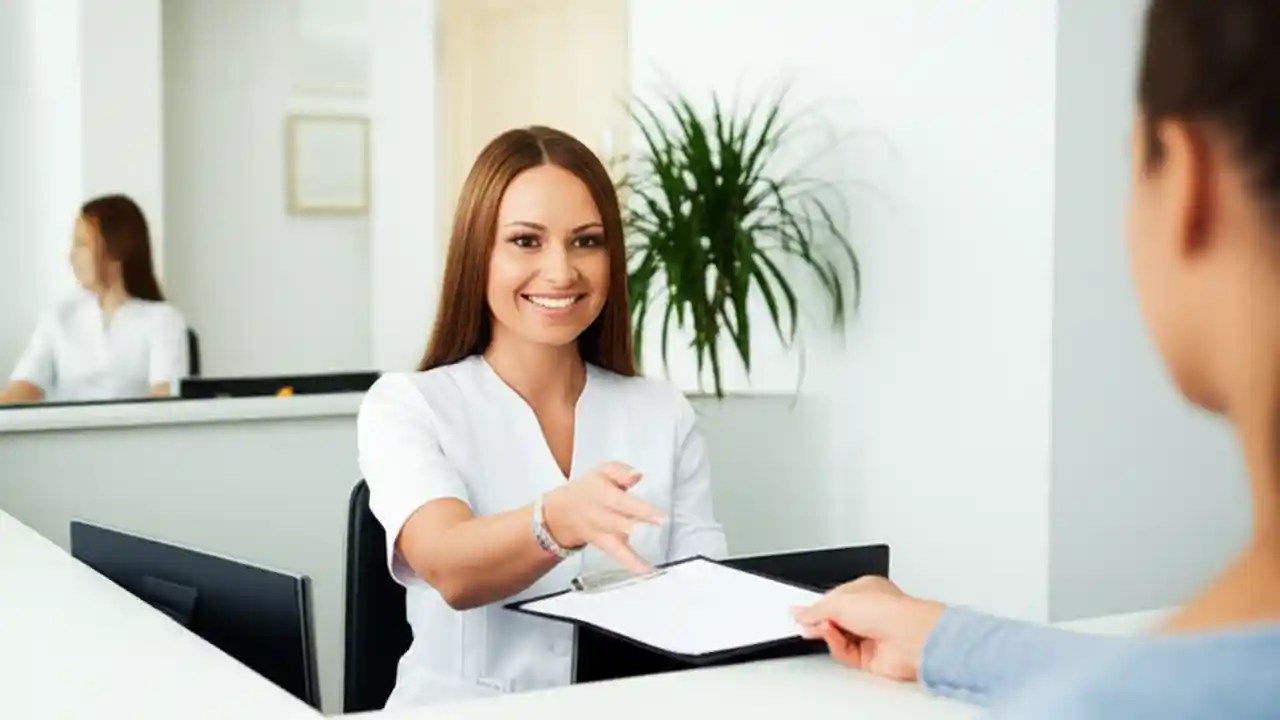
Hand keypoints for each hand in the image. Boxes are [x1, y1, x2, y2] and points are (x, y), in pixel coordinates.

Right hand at [542, 462, 663, 574]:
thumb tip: (636, 474)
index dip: (639, 507)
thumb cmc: (590, 490)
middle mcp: (600, 515)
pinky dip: (631, 564)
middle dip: (640, 524)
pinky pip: (617, 555)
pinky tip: (645, 570)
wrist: (564, 511)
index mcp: (601, 494)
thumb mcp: (602, 472)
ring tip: (650, 562)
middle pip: (619, 521)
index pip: (621, 501)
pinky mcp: (605, 544)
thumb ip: (620, 472)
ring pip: (616, 543)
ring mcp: (602, 533)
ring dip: (633, 553)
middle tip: (662, 524)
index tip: (658, 513)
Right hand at [792, 576, 945, 681]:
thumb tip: (798, 612)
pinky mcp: (869, 657)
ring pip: (836, 637)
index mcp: (865, 590)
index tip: (799, 612)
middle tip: (806, 623)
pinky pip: (844, 653)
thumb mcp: (839, 601)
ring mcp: (870, 635)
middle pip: (833, 619)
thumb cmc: (889, 610)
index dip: (816, 605)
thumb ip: (815, 609)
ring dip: (827, 634)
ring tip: (823, 628)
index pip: (833, 598)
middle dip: (819, 621)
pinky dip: (836, 646)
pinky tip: (835, 638)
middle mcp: (869, 612)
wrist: (910, 638)